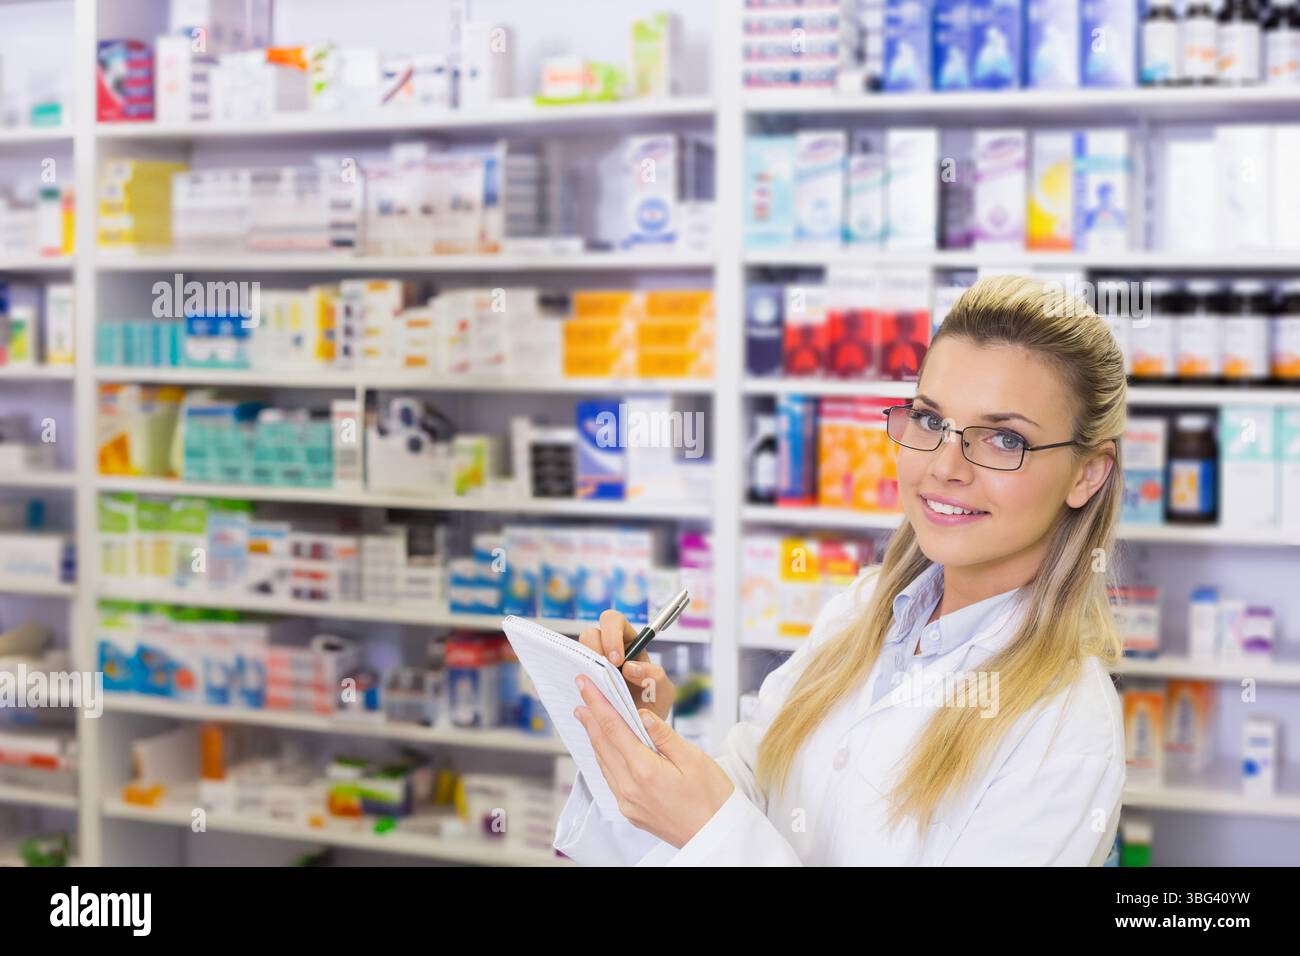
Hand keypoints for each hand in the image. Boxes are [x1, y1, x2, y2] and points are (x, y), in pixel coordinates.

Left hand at [574, 673, 733, 848]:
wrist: (715, 837)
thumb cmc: (712, 800)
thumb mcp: (694, 759)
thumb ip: (664, 736)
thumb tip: (642, 715)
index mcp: (645, 771)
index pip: (614, 728)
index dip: (597, 704)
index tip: (586, 686)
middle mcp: (629, 788)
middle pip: (603, 744)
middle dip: (590, 717)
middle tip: (581, 695)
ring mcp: (627, 802)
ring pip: (603, 762)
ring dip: (594, 737)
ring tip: (587, 716)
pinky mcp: (630, 811)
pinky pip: (610, 778)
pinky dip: (603, 757)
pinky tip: (604, 748)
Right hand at [578, 609, 674, 722]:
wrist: (640, 729)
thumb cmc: (652, 705)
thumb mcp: (663, 692)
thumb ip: (655, 676)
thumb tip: (629, 667)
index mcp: (629, 642)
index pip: (614, 621)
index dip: (612, 635)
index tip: (618, 661)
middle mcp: (607, 650)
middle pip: (591, 633)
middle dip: (595, 649)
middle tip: (606, 669)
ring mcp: (592, 664)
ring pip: (579, 652)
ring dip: (586, 665)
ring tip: (598, 684)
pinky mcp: (582, 680)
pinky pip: (572, 672)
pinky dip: (577, 681)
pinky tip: (589, 694)